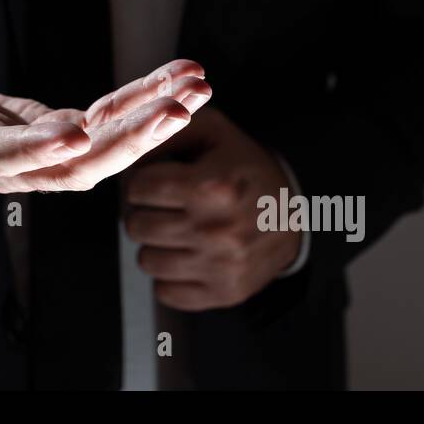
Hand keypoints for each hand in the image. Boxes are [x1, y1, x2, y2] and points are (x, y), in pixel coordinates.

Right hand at [0, 45, 211, 195]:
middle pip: (77, 164)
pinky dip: (145, 102)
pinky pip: (108, 123)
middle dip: (131, 139)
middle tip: (181, 106)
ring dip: (154, 120)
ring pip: (105, 149)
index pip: (4, 158)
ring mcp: (38, 152)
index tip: (77, 130)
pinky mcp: (56, 133)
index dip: (38, 147)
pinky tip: (183, 79)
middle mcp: (10, 163)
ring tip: (200, 86)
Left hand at [124, 106, 300, 310]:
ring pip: (146, 261)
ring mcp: (222, 266)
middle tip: (162, 207)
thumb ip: (168, 130)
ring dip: (154, 245)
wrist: (291, 215)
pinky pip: (165, 292)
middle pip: (137, 226)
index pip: (139, 188)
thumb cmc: (243, 169)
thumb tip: (132, 152)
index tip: (155, 182)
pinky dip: (169, 275)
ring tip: (174, 230)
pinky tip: (185, 255)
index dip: (141, 182)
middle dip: (143, 213)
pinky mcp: (225, 293)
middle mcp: (218, 229)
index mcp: (214, 186)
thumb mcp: (214, 132)